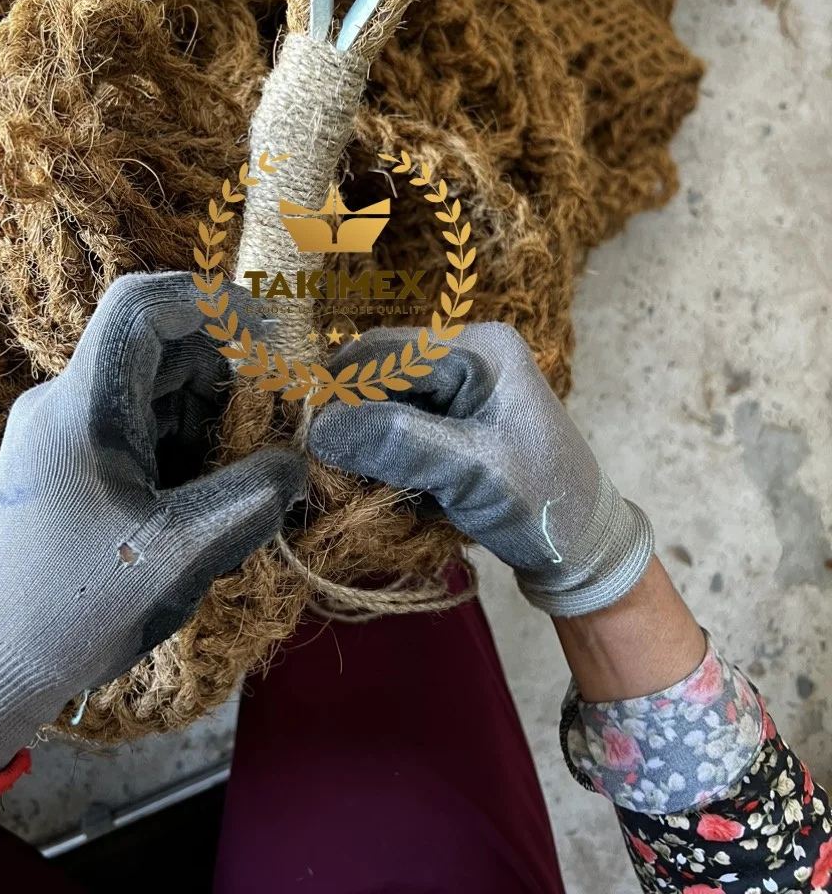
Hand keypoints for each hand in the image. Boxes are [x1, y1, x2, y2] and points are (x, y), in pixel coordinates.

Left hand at [0, 273, 305, 774]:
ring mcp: (63, 432)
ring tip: (238, 474)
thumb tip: (299, 464)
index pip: (141, 307)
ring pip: (152, 388)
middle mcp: (66, 404)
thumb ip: (250, 498)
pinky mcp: (67, 463)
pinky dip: (182, 444)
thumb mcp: (178, 554)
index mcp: (83, 409)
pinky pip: (137, 426)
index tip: (269, 341)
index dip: (212, 303)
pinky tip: (203, 495)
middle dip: (225, 374)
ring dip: (207, 414)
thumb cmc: (77, 607)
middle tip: (269, 423)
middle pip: (156, 347)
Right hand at [308, 323, 651, 617]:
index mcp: (480, 349)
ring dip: (364, 437)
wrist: (587, 549)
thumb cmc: (540, 505)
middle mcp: (469, 352)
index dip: (342, 393)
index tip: (312, 445)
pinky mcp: (458, 417)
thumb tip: (320, 431)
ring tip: (353, 480)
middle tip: (329, 467)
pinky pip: (401, 420)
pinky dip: (384, 451)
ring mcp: (464, 384)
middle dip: (351, 416)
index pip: (384, 353)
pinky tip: (382, 482)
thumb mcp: (469, 473)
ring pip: (385, 398)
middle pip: (380, 371)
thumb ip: (396, 443)